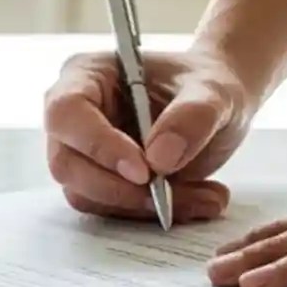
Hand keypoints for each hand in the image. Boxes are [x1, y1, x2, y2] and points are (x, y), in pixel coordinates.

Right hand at [44, 49, 256, 222]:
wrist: (220, 105)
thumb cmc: (207, 84)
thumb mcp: (215, 92)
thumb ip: (192, 118)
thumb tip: (159, 159)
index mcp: (87, 74)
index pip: (67, 112)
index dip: (97, 145)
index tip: (144, 170)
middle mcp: (74, 116)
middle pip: (66, 163)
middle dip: (117, 188)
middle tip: (168, 195)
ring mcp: (82, 153)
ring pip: (85, 194)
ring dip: (140, 205)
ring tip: (202, 196)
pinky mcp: (99, 182)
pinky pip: (109, 209)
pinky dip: (150, 213)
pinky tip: (195, 199)